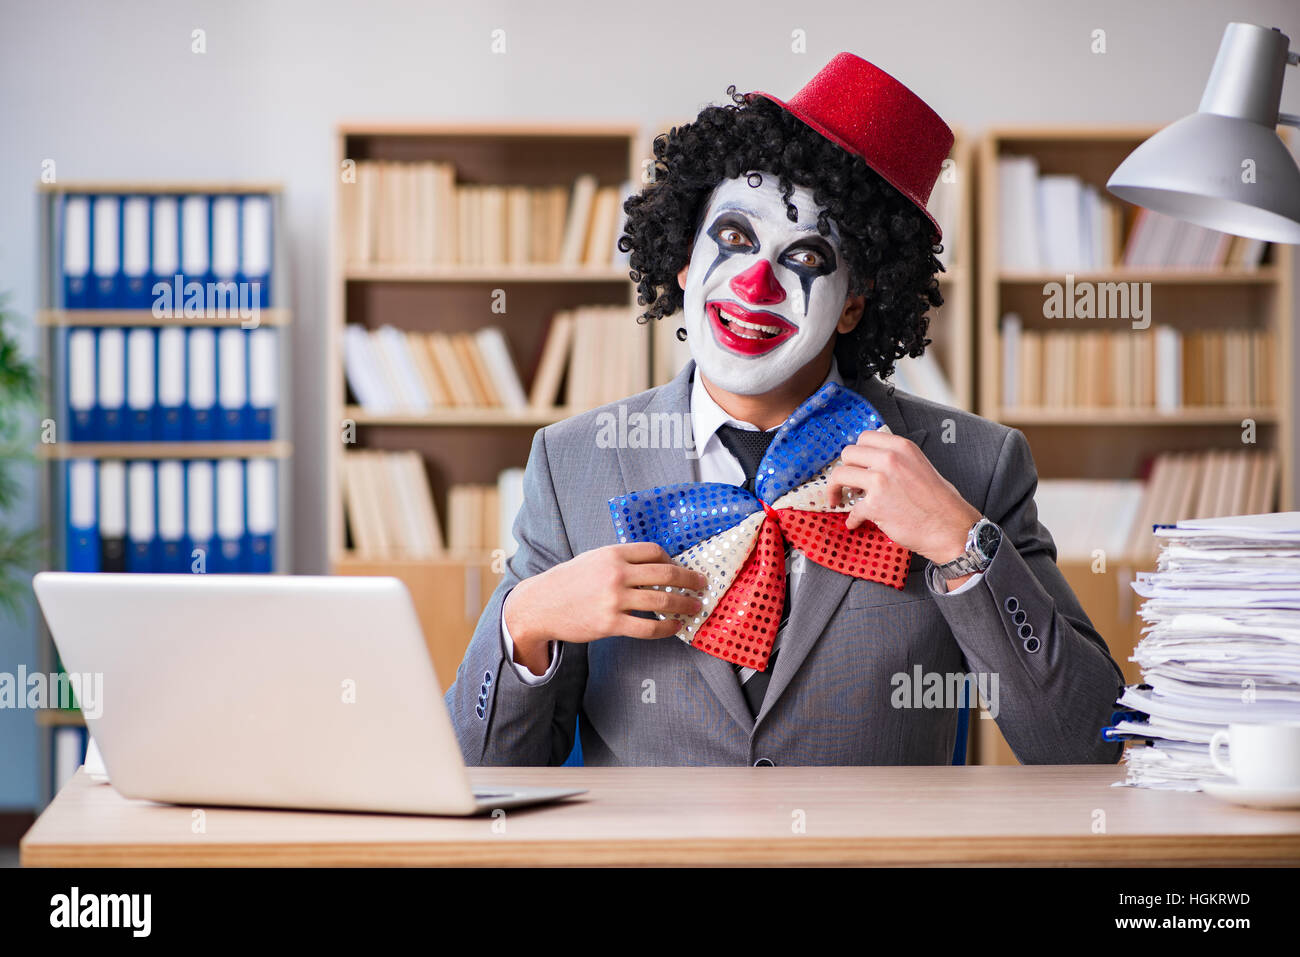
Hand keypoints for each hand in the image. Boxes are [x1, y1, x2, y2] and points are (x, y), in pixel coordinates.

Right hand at [503, 543, 707, 674]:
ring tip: (695, 607)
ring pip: (661, 600)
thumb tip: (655, 566)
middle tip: (702, 584)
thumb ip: (621, 560)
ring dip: (684, 604)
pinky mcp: (610, 624)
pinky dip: (667, 627)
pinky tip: (675, 626)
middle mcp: (615, 573)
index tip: (680, 568)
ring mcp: (613, 599)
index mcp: (612, 553)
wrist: (540, 606)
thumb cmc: (567, 582)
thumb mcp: (593, 559)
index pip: (654, 551)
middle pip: (665, 573)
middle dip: (689, 579)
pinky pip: (648, 627)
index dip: (672, 559)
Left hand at [826, 430, 980, 567]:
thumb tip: (870, 464)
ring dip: (836, 490)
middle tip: (847, 483)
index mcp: (901, 447)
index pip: (864, 437)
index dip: (857, 453)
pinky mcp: (875, 506)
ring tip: (840, 500)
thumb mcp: (919, 465)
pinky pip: (852, 510)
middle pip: (848, 454)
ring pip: (840, 476)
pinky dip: (852, 519)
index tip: (856, 464)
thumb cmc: (939, 501)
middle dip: (844, 469)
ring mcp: (881, 481)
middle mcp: (890, 460)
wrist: (951, 527)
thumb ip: (896, 460)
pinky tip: (856, 522)